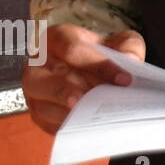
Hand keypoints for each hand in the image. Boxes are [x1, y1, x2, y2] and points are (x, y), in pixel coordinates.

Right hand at [21, 24, 145, 134]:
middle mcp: (38, 62)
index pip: (73, 49)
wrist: (93, 71)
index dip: (98, 64)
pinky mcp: (37, 110)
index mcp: (58, 37)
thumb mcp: (120, 42)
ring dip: (66, 112)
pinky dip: (63, 125)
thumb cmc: (104, 54)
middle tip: (93, 100)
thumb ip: (128, 46)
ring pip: (42, 103)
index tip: (124, 79)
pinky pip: (45, 121)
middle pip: (48, 78)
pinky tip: (83, 126)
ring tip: (88, 116)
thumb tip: (130, 62)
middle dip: (70, 91)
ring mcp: (34, 88)